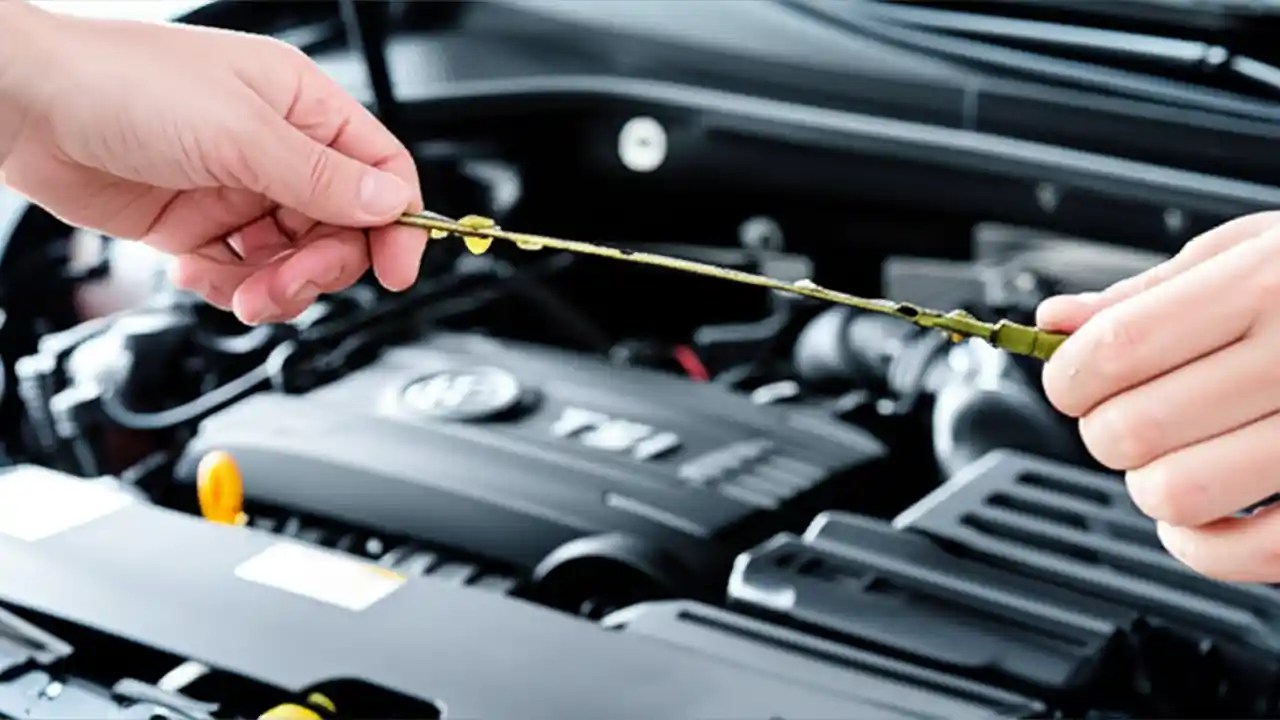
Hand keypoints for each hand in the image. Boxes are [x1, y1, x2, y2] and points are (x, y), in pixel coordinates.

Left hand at [0, 3, 424, 323]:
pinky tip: (199, 271)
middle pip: (340, 227)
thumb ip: (321, 177)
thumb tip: (392, 202)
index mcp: (302, 106)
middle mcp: (276, 147)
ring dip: (275, 285)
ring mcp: (238, 188)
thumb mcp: (240, 133)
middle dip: (321, 266)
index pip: (379, 170)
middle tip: (289, 284)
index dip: (397, 223)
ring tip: (243, 291)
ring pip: (293, 258)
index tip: (396, 270)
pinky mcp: (199, 224)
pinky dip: (228, 285)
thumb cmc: (121, 84)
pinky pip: (241, 272)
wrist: (25, 110)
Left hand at [1038, 210, 1279, 582]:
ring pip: (1178, 495)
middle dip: (1104, 434)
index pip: (1116, 348)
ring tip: (1172, 460)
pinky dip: (1203, 549)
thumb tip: (1054, 321)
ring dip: (1150, 488)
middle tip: (1128, 417)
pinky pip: (1256, 552)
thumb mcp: (1252, 255)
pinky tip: (1201, 520)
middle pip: (1133, 428)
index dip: (1068, 377)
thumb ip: (1149, 295)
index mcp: (1264, 285)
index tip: (1069, 381)